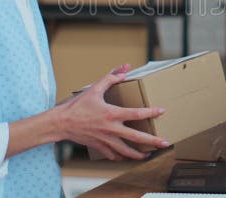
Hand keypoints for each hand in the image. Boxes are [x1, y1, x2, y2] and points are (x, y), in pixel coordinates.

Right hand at [53, 64, 169, 160]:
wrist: (60, 123)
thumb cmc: (77, 105)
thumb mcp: (94, 89)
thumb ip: (111, 78)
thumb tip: (125, 69)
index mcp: (112, 114)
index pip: (137, 113)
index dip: (151, 112)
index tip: (162, 111)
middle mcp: (111, 129)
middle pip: (137, 137)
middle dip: (152, 141)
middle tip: (165, 143)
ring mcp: (106, 140)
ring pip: (126, 151)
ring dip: (139, 154)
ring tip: (149, 154)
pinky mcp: (99, 147)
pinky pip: (113, 155)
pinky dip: (121, 156)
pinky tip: (126, 156)